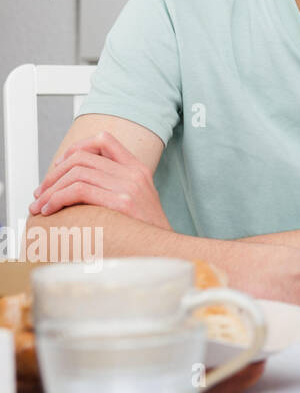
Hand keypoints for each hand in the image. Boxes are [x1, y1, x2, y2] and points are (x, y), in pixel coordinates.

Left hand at [29, 131, 171, 230]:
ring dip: (51, 190)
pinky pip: (79, 191)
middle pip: (82, 158)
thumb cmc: (144, 231)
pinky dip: (58, 199)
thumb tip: (76, 185)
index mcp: (138, 169)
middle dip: (54, 174)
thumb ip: (115, 186)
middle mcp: (134, 173)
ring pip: (77, 174)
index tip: (60, 166)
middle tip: (41, 193)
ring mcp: (129, 186)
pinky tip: (51, 211)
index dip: (76, 148)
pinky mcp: (122, 203)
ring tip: (41, 206)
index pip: (104, 140)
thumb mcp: (137, 200)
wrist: (164, 251)